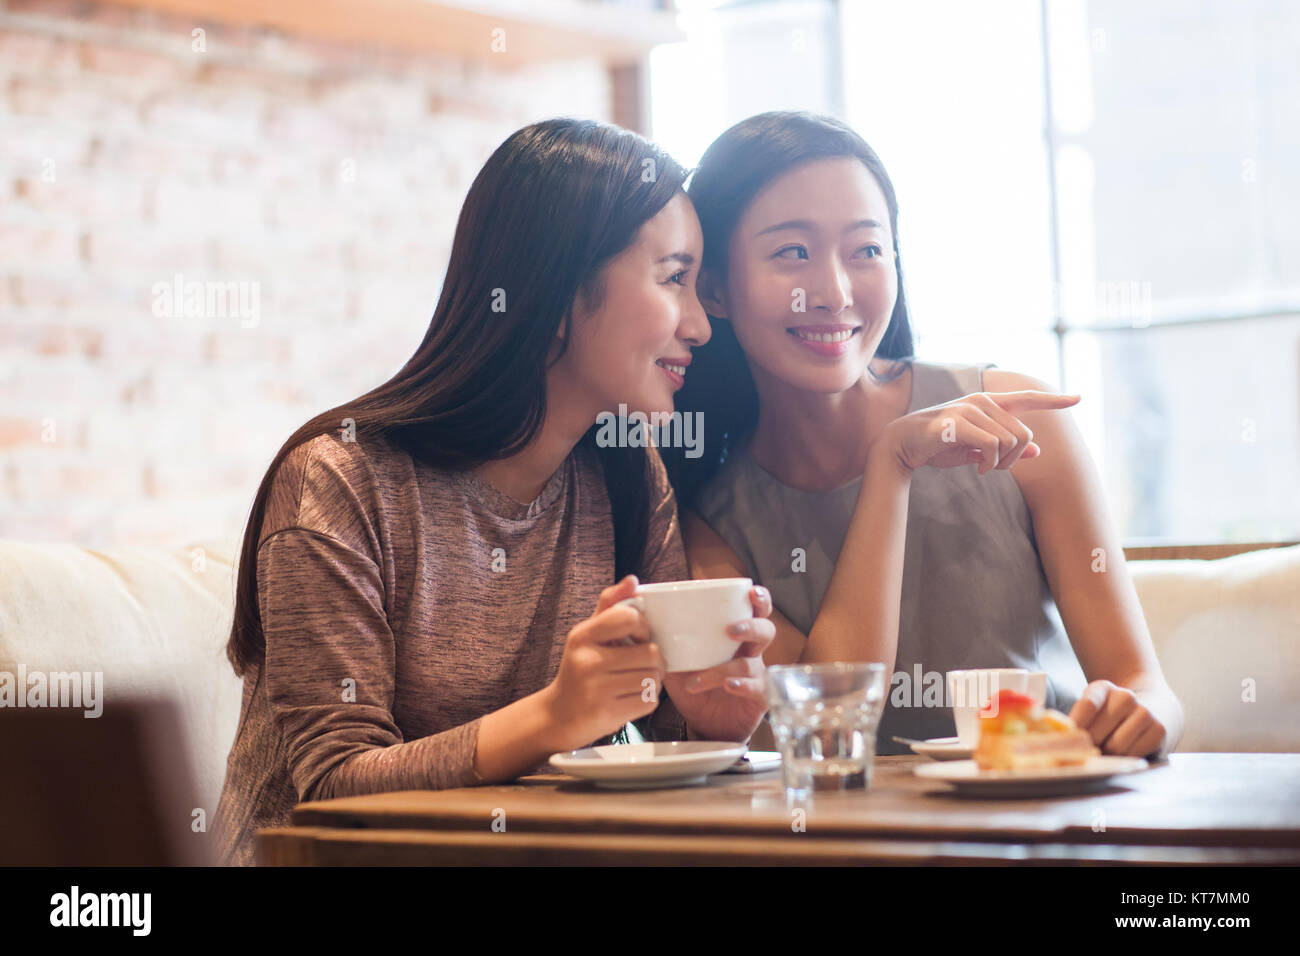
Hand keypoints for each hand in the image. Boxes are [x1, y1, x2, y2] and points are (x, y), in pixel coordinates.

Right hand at [541, 575, 665, 750]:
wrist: (559, 715)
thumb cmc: (580, 668)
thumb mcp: (589, 634)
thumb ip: (610, 604)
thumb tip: (633, 581)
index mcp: (582, 636)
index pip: (629, 617)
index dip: (644, 627)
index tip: (638, 637)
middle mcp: (587, 661)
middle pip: (650, 652)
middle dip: (655, 659)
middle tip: (644, 663)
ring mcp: (596, 690)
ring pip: (653, 677)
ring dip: (654, 680)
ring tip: (639, 680)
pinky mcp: (607, 714)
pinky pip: (649, 700)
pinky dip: (648, 699)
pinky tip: (633, 696)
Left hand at [662, 585, 775, 742]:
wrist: (704, 725)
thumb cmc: (693, 686)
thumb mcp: (676, 660)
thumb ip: (661, 640)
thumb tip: (635, 615)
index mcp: (733, 636)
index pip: (752, 611)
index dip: (758, 600)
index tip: (751, 592)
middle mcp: (748, 652)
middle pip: (765, 630)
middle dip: (752, 625)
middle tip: (731, 629)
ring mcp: (756, 674)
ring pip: (751, 663)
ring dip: (724, 668)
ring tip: (704, 676)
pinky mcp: (758, 698)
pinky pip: (756, 688)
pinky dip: (741, 685)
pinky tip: (728, 686)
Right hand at [878, 389, 1080, 476]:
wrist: (903, 443)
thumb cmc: (939, 445)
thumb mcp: (977, 448)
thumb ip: (1006, 448)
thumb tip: (1038, 452)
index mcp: (988, 402)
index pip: (1027, 398)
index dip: (1054, 399)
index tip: (1078, 398)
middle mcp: (982, 400)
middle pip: (1024, 433)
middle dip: (1015, 458)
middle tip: (995, 469)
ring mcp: (971, 409)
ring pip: (1011, 441)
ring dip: (1002, 463)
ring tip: (984, 468)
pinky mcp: (959, 422)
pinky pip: (993, 446)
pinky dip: (990, 464)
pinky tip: (978, 469)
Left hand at [1069, 680, 1169, 757]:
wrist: (1153, 710)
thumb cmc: (1110, 716)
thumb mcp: (1092, 710)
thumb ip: (1077, 721)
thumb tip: (1065, 740)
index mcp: (1103, 688)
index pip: (1087, 705)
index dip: (1076, 725)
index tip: (1068, 739)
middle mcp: (1125, 697)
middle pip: (1097, 732)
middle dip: (1090, 746)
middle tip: (1089, 749)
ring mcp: (1144, 712)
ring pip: (1115, 747)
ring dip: (1108, 754)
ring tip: (1108, 749)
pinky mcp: (1159, 730)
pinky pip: (1133, 755)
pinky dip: (1126, 758)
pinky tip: (1126, 750)